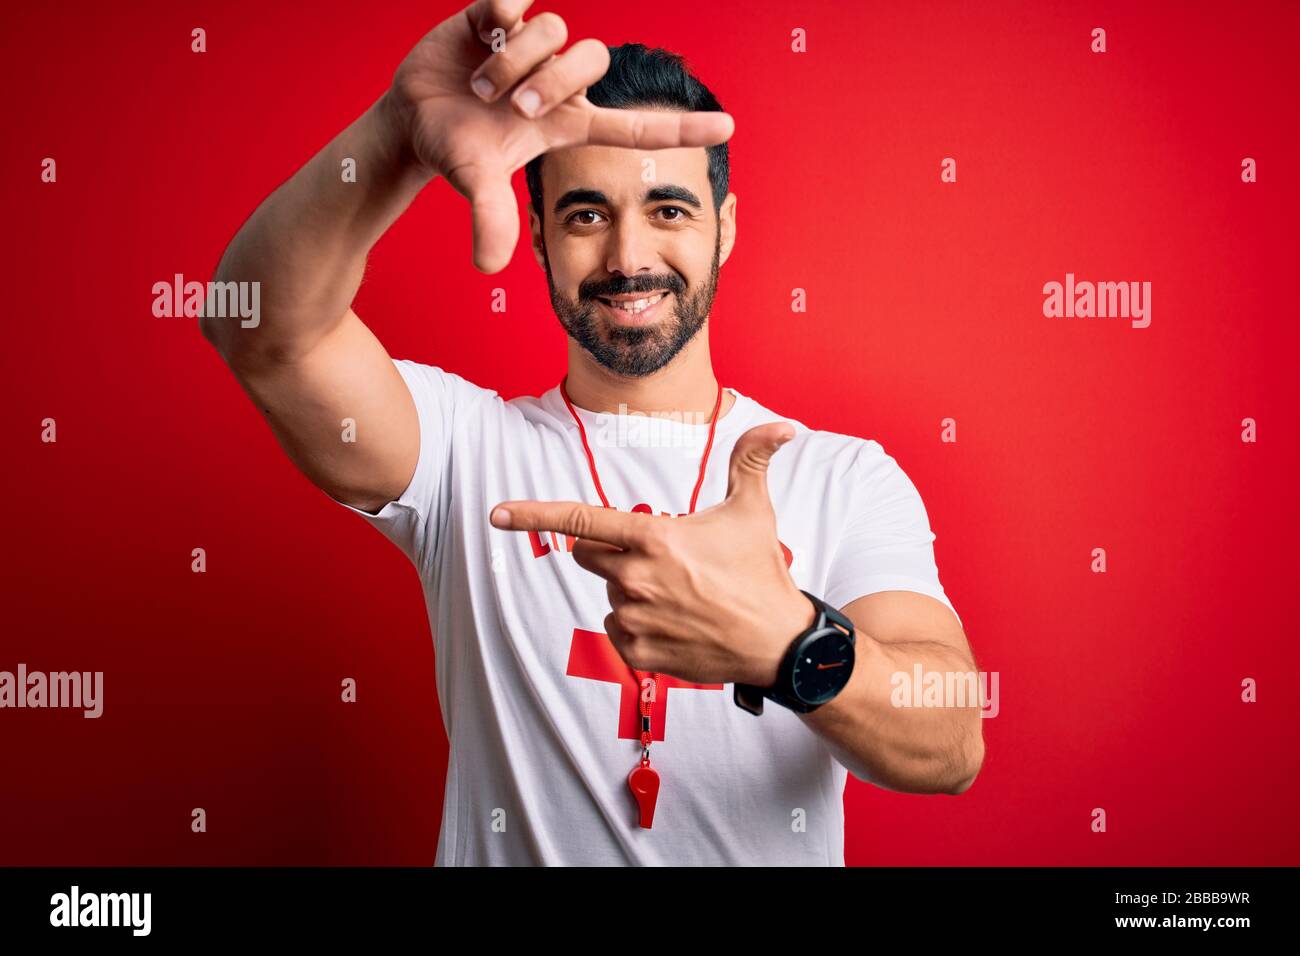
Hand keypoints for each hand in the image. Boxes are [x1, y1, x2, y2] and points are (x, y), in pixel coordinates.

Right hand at [386, 0, 735, 272]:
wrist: (412, 117)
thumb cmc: (455, 149)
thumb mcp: (473, 181)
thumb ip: (490, 217)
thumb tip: (488, 265)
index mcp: (568, 123)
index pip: (636, 126)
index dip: (681, 127)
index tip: (730, 127)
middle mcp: (560, 83)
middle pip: (592, 60)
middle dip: (551, 82)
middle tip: (515, 106)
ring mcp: (534, 46)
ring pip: (554, 32)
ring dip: (514, 62)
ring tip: (479, 86)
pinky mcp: (502, 15)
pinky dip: (501, 12)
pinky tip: (483, 34)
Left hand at [488, 423, 815, 685]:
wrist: (778, 643)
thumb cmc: (762, 572)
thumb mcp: (754, 511)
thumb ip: (752, 461)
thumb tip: (784, 425)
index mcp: (653, 538)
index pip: (581, 520)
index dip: (534, 514)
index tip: (498, 513)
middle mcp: (636, 578)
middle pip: (589, 556)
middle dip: (614, 552)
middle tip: (662, 559)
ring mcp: (635, 618)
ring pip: (608, 593)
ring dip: (631, 590)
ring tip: (680, 595)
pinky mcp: (637, 653)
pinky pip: (616, 629)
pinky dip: (638, 625)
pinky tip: (675, 623)